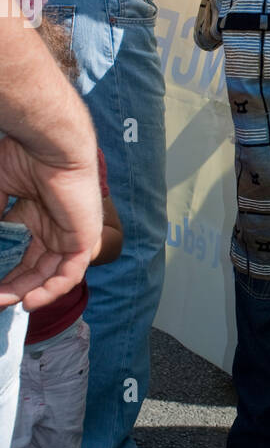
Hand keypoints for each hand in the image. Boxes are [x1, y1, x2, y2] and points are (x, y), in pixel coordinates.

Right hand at [0, 138, 101, 309]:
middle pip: (33, 267)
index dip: (3, 270)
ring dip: (26, 291)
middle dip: (11, 285)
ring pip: (49, 274)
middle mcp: (53, 227)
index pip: (19, 251)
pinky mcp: (83, 239)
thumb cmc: (24, 156)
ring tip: (3, 302)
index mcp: (35, 214)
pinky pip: (69, 274)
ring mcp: (69, 234)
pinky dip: (51, 290)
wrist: (50, 144)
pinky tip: (29, 300)